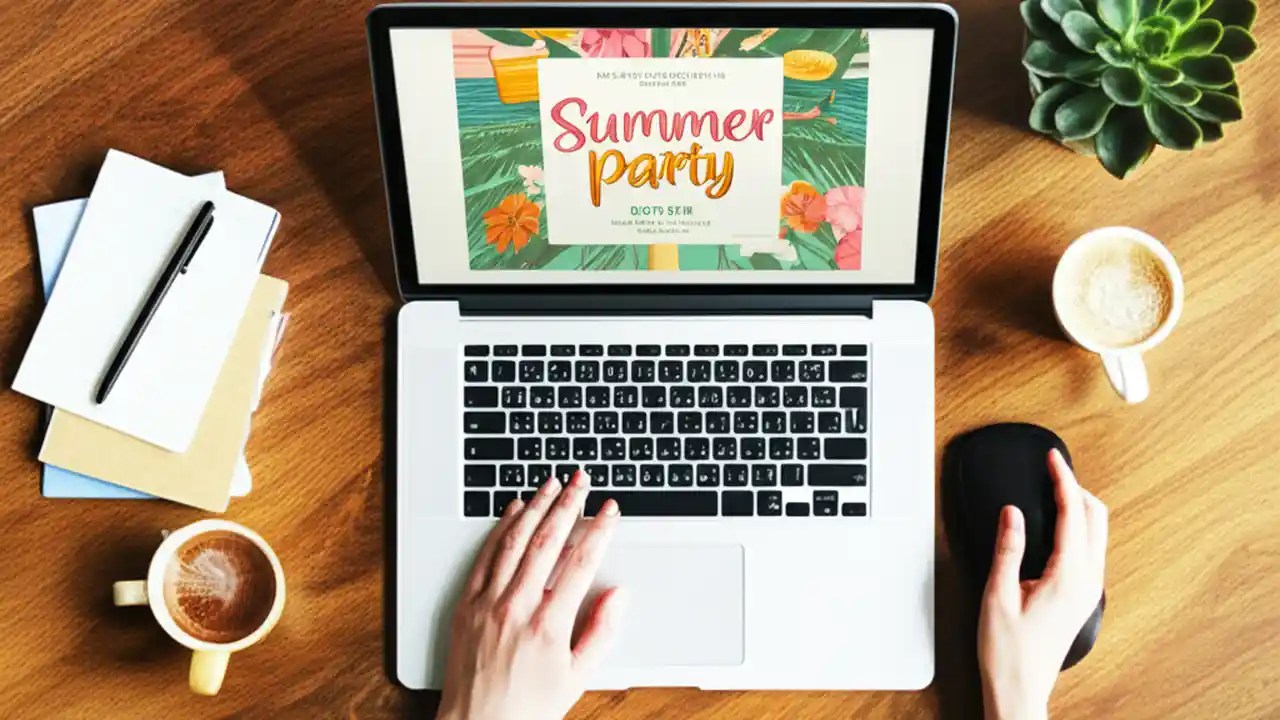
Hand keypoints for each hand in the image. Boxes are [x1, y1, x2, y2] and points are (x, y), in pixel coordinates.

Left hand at [439, 472, 624, 719]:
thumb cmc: (527, 709)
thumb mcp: (577, 678)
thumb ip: (601, 632)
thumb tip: (618, 595)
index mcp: (549, 626)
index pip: (580, 563)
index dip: (599, 530)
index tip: (610, 510)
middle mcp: (516, 608)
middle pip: (547, 542)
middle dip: (568, 505)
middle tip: (581, 481)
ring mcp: (487, 604)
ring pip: (514, 542)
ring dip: (535, 508)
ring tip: (551, 484)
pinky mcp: (466, 605)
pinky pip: (484, 557)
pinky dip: (500, 529)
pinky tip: (513, 511)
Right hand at [977, 449, 1107, 719]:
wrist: (1020, 687)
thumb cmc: (1008, 650)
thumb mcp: (998, 593)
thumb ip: (1007, 548)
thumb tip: (1012, 512)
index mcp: (1068, 576)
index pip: (1072, 514)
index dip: (1063, 480)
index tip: (1054, 460)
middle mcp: (1087, 581)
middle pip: (1096, 519)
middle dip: (1077, 489)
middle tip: (1053, 470)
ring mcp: (1089, 590)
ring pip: (1097, 533)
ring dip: (1079, 507)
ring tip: (1055, 490)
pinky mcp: (1082, 597)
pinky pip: (1090, 549)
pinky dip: (1078, 527)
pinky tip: (1058, 525)